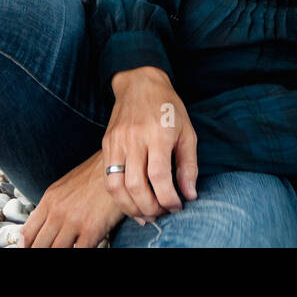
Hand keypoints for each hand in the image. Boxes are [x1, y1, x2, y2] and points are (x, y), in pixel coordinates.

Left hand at [17, 152, 126, 248]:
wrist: (116, 166)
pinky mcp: (92, 229)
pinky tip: (80, 249)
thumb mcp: (65, 187)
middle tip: (46, 251)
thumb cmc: (93, 176)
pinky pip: (79, 251)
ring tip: (65, 249)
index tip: (29, 249)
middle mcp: (58, 211)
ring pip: (55, 251)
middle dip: (40, 252)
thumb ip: (51, 208)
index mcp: (49, 200)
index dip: (25, 247)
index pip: (27, 233)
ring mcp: (74, 221)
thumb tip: (40, 229)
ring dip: (58, 253)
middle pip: (38, 246)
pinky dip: (76, 253)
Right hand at [102, 65, 197, 220]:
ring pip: (117, 186)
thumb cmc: (168, 108)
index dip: (168, 198)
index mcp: (158, 132)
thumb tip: (189, 195)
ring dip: (131, 207)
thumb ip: (189, 165)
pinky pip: (108, 178)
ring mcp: (117, 140)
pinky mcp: (107, 143)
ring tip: (146, 213)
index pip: (159, 176)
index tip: (177, 206)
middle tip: (162, 213)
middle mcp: (135, 137)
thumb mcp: (187, 132)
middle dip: (150, 208)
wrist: (140, 83)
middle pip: (136, 185)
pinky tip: (132, 202)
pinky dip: (119, 196)